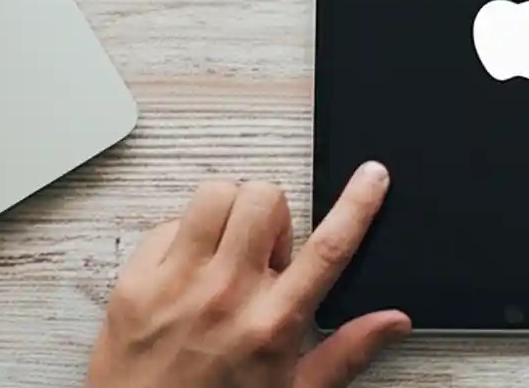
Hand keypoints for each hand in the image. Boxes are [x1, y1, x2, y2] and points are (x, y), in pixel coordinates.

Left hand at [87, 162, 409, 387]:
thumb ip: (347, 352)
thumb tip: (393, 322)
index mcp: (273, 325)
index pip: (329, 247)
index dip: (358, 203)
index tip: (372, 176)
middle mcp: (226, 296)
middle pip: (266, 199)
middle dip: (275, 213)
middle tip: (268, 250)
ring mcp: (177, 284)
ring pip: (215, 194)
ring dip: (230, 212)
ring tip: (227, 251)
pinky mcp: (136, 281)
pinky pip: (169, 222)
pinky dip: (184, 236)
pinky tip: (189, 270)